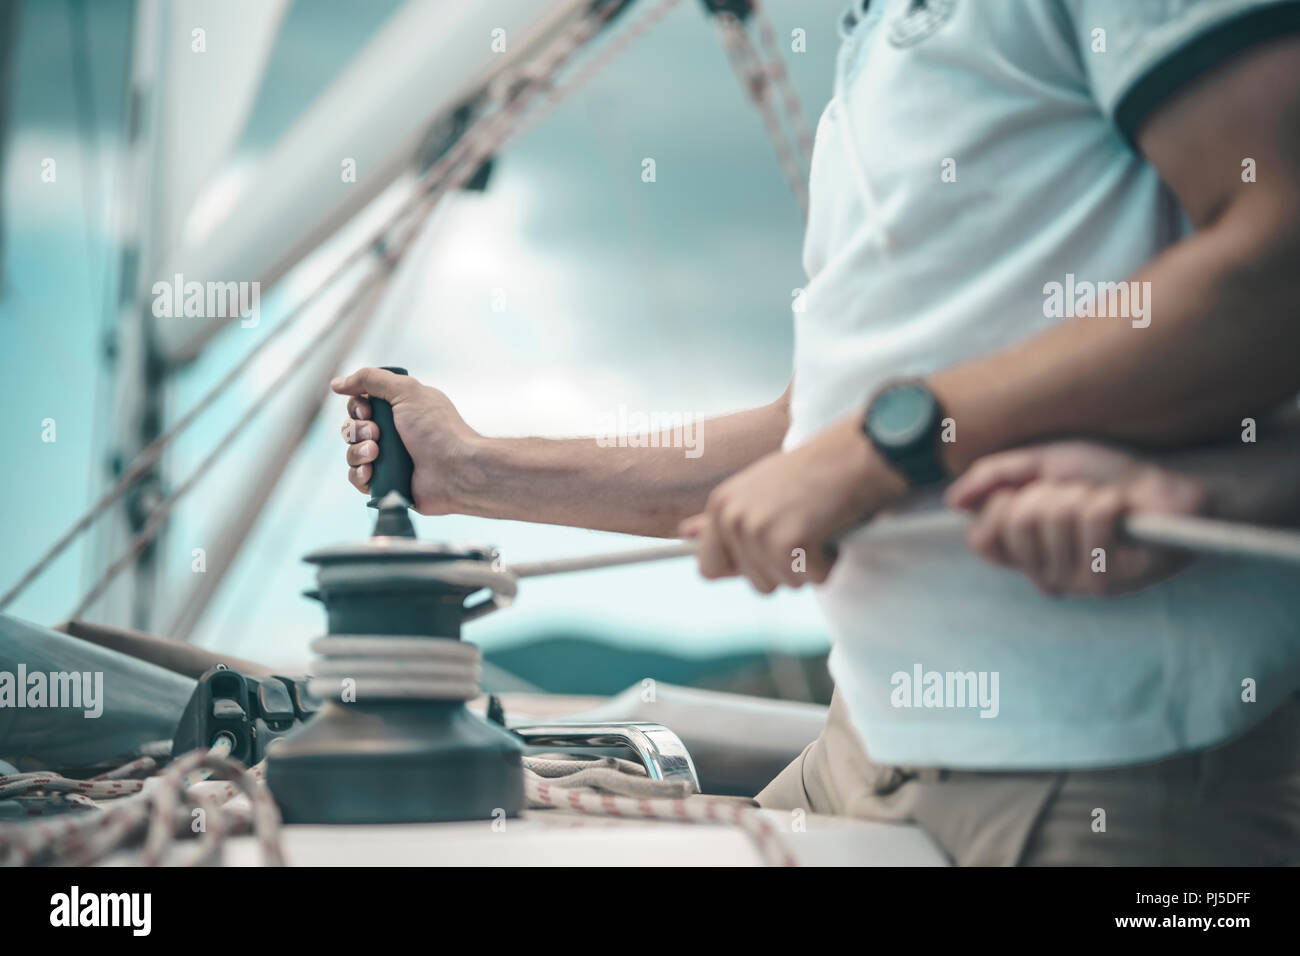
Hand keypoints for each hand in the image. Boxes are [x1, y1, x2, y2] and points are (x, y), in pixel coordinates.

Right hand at [330, 367, 479, 514]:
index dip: (357, 407)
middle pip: (352, 428)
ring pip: (351, 453)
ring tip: (376, 453)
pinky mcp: (387, 484)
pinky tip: (372, 472)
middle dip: (357, 430)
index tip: (369, 410)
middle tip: (376, 434)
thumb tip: (337, 383)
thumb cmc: (437, 429)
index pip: (361, 405)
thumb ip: (371, 379)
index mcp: (399, 411)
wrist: (456, 469)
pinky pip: (357, 478)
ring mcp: (390, 460)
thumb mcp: (406, 391)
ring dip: (358, 451)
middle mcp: (394, 434)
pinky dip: (359, 474)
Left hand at [678, 416, 907, 592]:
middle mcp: (731, 516)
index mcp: (719, 504)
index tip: (769, 552)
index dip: (742, 570)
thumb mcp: (757, 490)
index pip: (707, 568)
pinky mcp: (787, 542)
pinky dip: (829, 562)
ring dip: (809, 564)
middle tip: (803, 529)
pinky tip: (832, 528)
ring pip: (784, 584)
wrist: (855, 452)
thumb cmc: (812, 472)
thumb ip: (722, 518)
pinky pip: (811, 579)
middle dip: (785, 568)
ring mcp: (757, 529)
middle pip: (753, 583)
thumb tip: (683, 533)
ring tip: (818, 525)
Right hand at [945, 441, 1210, 595]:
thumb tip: (953, 501)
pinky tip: (1122, 514)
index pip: (981, 540)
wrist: (1167, 489)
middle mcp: (1043, 574)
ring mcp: (1073, 581)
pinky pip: (1090, 522)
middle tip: (1073, 496)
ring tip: (1102, 503)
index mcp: (1024, 552)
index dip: (999, 506)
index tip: (1026, 493)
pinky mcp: (1105, 581)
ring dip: (1081, 494)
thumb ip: (995, 477)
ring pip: (1053, 518)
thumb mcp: (1043, 465)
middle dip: (1046, 493)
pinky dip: (1108, 501)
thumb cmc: (1107, 478)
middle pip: (1015, 523)